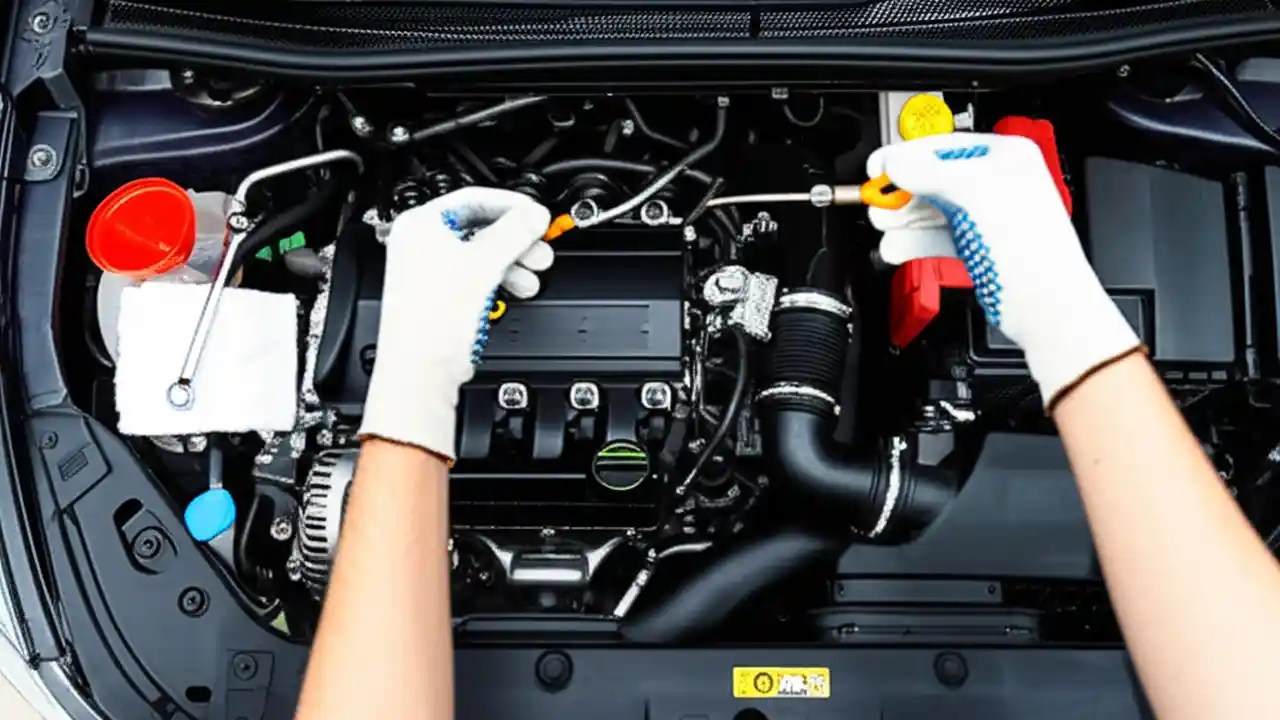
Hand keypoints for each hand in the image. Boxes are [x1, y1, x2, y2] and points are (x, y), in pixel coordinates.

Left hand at [358, 188, 552, 458]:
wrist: (422, 367)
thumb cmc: (432, 316)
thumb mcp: (484, 261)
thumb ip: (514, 232)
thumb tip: (535, 215)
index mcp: (421, 225)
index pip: (473, 199)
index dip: (511, 205)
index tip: (537, 215)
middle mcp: (422, 245)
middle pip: (481, 228)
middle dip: (517, 238)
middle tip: (541, 245)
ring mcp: (432, 272)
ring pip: (483, 255)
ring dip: (514, 261)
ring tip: (535, 271)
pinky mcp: (444, 297)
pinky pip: (479, 278)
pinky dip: (501, 280)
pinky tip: (518, 288)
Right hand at [868, 133, 1140, 408]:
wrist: (1045, 304)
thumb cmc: (1031, 247)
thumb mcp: (974, 191)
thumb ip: (929, 171)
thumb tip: (897, 162)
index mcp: (1006, 158)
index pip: (945, 146)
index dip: (908, 155)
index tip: (879, 166)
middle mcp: (997, 184)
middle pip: (933, 179)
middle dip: (901, 192)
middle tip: (877, 201)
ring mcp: (986, 217)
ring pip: (932, 210)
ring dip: (902, 218)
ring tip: (883, 225)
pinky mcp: (978, 247)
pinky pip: (937, 237)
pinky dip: (914, 241)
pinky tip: (898, 246)